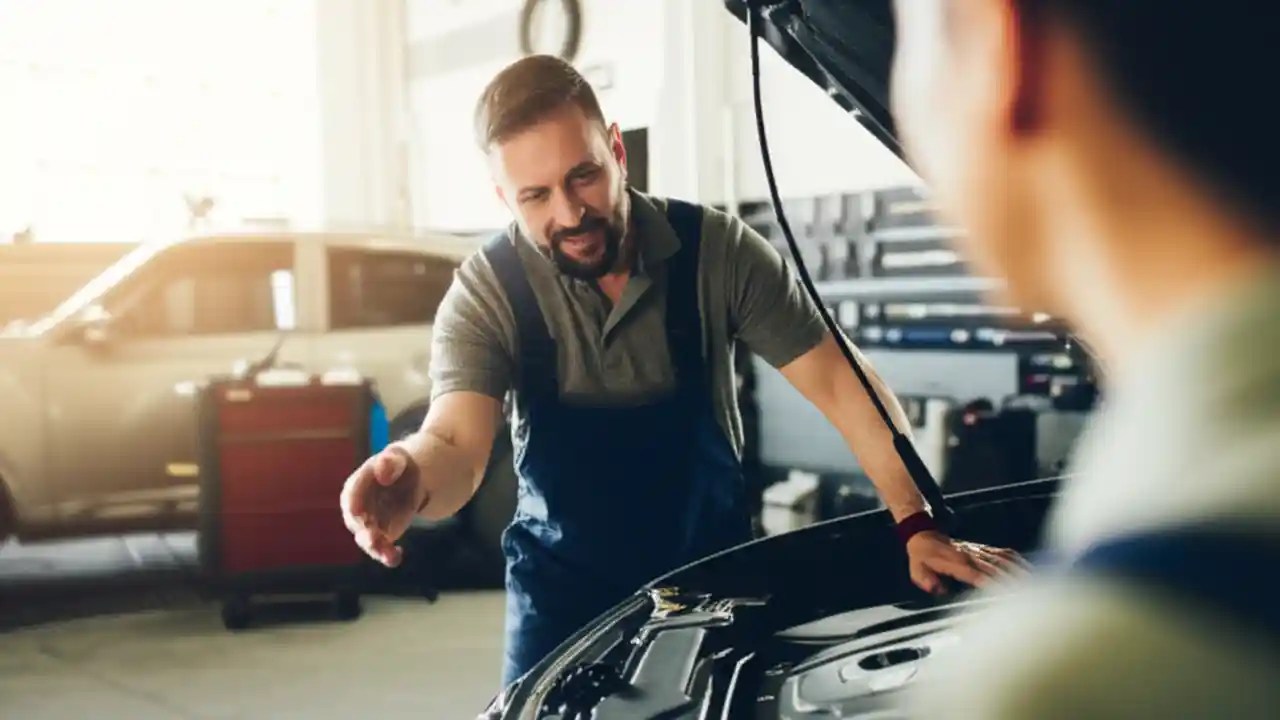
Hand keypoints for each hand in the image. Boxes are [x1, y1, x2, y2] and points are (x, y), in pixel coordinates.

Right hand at [340, 444, 426, 567]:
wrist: (406, 481)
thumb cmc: (397, 465)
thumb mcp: (397, 459)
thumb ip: (390, 462)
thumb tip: (383, 472)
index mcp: (355, 486)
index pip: (352, 496)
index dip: (354, 504)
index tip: (356, 512)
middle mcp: (355, 509)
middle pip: (357, 523)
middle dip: (365, 532)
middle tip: (373, 539)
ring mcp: (366, 525)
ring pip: (368, 540)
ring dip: (377, 549)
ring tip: (389, 556)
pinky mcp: (380, 537)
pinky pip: (381, 549)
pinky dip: (388, 556)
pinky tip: (396, 557)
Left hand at [905, 531, 1027, 595]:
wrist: (925, 535)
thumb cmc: (922, 557)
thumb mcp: (916, 569)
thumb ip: (926, 580)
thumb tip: (936, 589)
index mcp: (955, 561)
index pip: (976, 574)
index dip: (989, 583)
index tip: (1003, 594)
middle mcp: (971, 555)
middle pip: (996, 569)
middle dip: (1013, 581)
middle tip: (1030, 595)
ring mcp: (980, 551)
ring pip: (1004, 560)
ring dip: (1020, 571)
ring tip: (1037, 584)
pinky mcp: (985, 549)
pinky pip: (1005, 554)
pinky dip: (1019, 561)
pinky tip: (1031, 569)